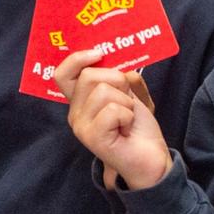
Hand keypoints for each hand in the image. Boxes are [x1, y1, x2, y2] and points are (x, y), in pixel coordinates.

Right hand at [55, 55, 170, 189]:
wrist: (151, 158)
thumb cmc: (139, 127)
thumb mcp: (129, 93)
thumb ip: (118, 76)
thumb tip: (114, 63)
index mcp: (80, 102)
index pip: (62, 74)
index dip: (77, 59)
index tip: (99, 54)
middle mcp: (75, 114)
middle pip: (89, 75)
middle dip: (118, 82)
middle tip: (127, 102)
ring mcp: (81, 126)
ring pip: (103, 91)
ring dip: (126, 102)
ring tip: (127, 119)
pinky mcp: (92, 137)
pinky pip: (112, 109)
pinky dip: (128, 116)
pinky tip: (127, 129)